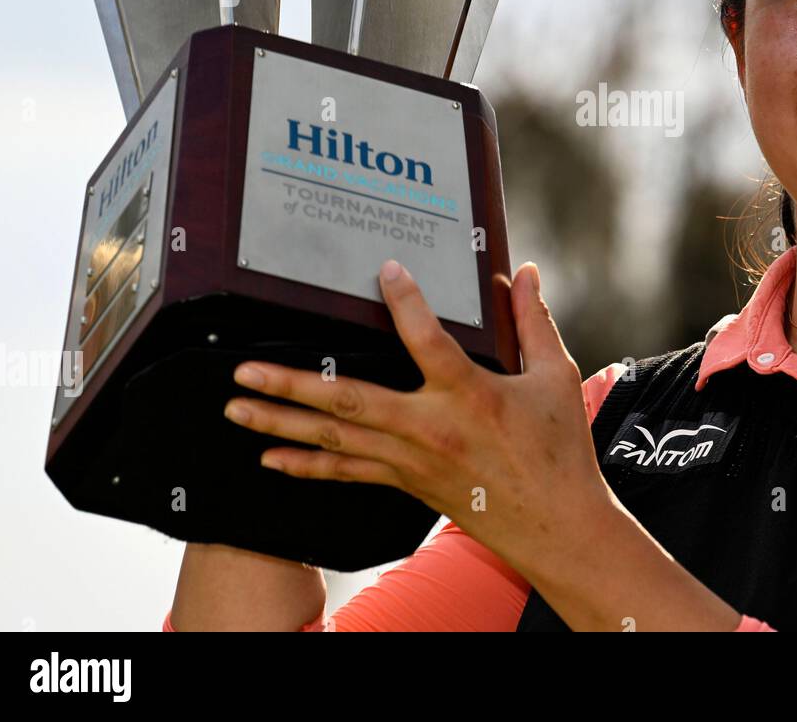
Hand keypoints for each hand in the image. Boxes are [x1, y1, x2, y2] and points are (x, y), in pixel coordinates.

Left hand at [221, 260, 612, 573]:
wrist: (556, 526)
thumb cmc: (558, 451)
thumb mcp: (555, 378)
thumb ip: (534, 322)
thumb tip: (525, 274)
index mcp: (469, 394)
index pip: (426, 338)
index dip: (405, 301)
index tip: (386, 270)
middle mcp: (429, 428)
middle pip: (348, 401)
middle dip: (291, 385)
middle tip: (245, 370)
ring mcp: (412, 461)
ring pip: (335, 439)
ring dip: (282, 423)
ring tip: (238, 407)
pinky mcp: (407, 484)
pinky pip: (347, 474)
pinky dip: (306, 466)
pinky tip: (272, 456)